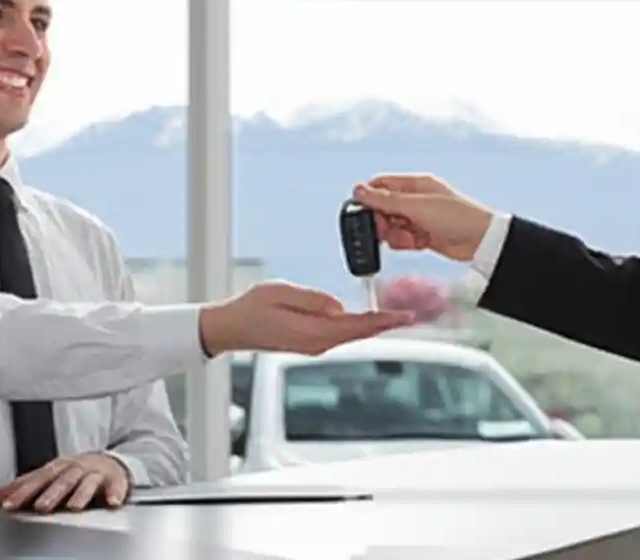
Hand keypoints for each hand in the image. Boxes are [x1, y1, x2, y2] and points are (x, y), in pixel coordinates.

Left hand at [0, 452, 129, 513]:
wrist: (109, 462)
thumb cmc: (75, 472)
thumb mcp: (49, 475)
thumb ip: (25, 485)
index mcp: (57, 468)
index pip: (37, 479)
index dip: (22, 491)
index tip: (8, 504)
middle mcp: (75, 469)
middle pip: (62, 480)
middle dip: (51, 494)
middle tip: (41, 507)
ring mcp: (95, 473)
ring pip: (87, 482)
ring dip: (81, 494)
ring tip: (74, 507)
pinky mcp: (115, 480)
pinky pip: (116, 486)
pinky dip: (115, 494)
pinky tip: (112, 503)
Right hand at [200, 281, 415, 356]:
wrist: (230, 328)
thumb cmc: (249, 309)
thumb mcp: (280, 293)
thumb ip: (310, 299)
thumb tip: (337, 306)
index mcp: (311, 333)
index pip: (355, 326)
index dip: (382, 321)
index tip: (402, 317)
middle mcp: (316, 344)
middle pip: (358, 333)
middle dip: (384, 324)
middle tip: (409, 316)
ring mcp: (313, 346)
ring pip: (351, 335)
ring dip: (372, 326)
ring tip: (394, 317)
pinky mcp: (309, 342)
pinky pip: (340, 335)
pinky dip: (357, 327)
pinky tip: (367, 321)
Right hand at [352, 174, 493, 261]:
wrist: (482, 241)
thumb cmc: (456, 217)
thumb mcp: (417, 206)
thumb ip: (386, 200)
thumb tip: (359, 190)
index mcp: (416, 184)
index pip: (381, 184)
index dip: (369, 197)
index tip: (363, 212)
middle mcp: (416, 199)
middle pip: (384, 207)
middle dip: (381, 221)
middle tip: (386, 230)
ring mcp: (420, 217)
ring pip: (392, 225)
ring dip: (395, 234)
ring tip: (408, 238)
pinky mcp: (424, 235)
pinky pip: (403, 238)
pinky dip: (406, 243)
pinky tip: (416, 244)